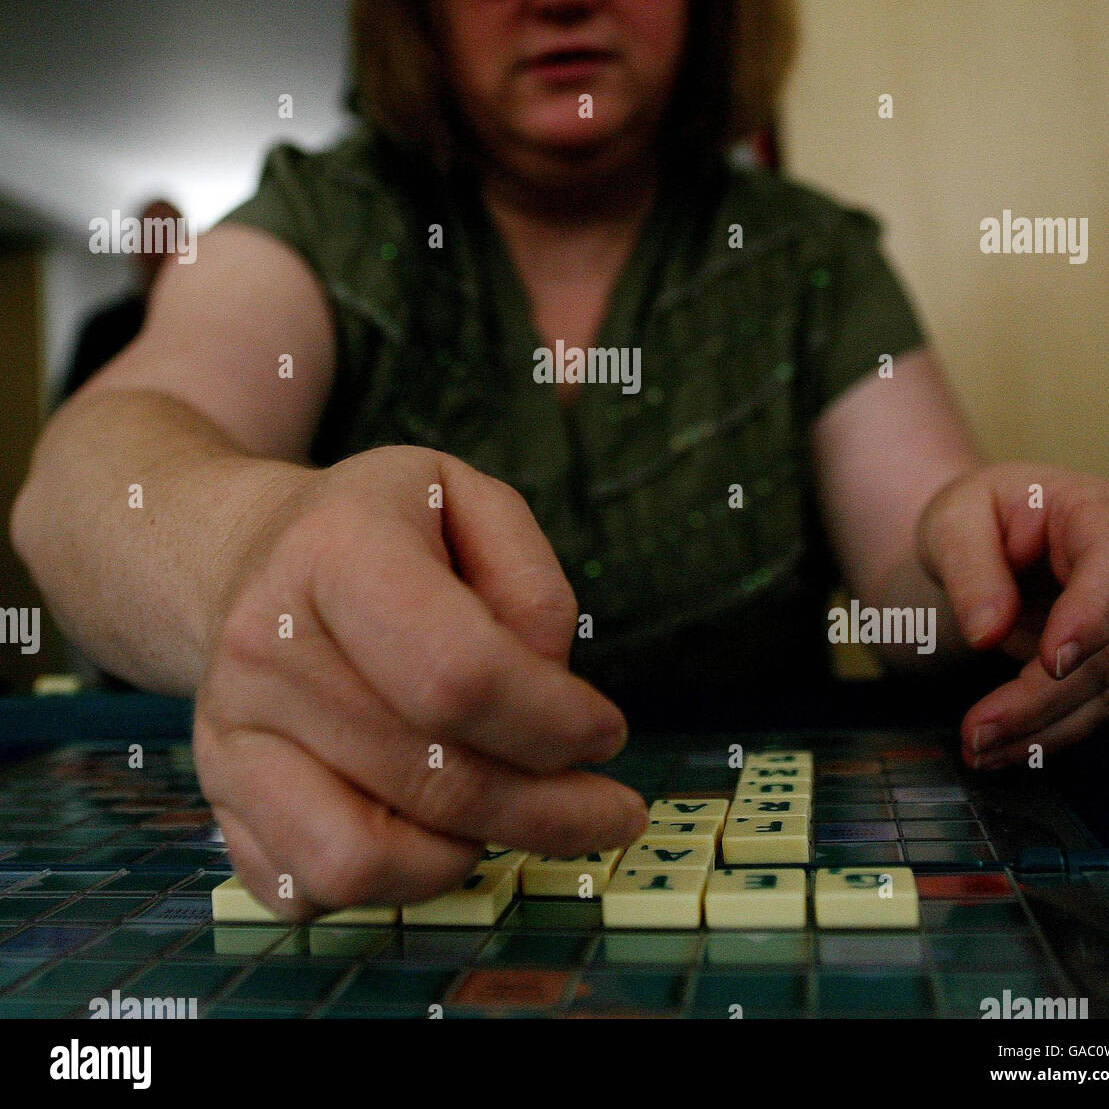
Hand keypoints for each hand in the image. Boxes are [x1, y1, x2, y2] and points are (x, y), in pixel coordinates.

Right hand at [193, 446, 646, 919]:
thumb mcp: (474, 499)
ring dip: (465, 852)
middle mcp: (265, 647)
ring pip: (363, 861)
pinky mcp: (217, 797)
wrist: (249, 555)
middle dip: (548, 811)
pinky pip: (310, 892)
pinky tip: (434, 828)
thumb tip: (546, 699)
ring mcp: (229, 733)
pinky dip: (390, 881)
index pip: (457, 674)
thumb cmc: (381, 530)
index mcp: (336, 551)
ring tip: (506, 809)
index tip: (606, 733)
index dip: (552, 723)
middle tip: (607, 808)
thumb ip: (533, 588)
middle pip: (430, 778)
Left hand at [916, 463, 1108, 768]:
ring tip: (978, 749)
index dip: (1091, 618)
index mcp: (1100, 514)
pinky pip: (1088, 707)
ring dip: (1042, 729)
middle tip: (979, 729)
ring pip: (1104, 690)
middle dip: (1043, 696)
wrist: (983, 535)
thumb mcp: (953, 520)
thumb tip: (986, 633)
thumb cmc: (976, 514)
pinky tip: (999, 749)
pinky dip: (1044, 733)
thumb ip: (969, 567)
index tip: (1051, 662)